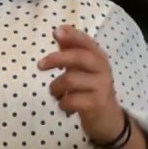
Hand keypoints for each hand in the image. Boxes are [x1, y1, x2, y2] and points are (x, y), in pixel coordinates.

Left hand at [38, 24, 123, 142]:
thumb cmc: (90, 88)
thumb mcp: (82, 67)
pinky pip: (71, 100)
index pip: (85, 41)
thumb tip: (58, 31)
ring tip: (56, 93)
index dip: (71, 36)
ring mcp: (101, 87)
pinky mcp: (96, 104)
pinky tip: (65, 105)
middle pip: (79, 57)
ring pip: (70, 80)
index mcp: (98, 56)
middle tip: (40, 65)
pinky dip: (62, 103)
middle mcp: (103, 69)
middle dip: (57, 59)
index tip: (55, 32)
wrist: (107, 117)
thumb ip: (71, 49)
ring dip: (55, 87)